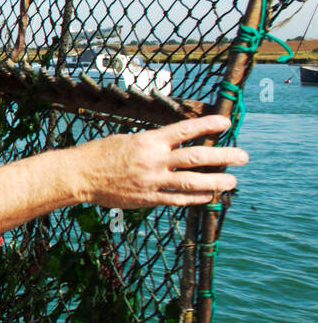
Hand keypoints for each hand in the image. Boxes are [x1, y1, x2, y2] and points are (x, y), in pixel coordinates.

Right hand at [81, 115, 247, 208]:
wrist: (80, 176)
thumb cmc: (100, 154)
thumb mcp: (127, 139)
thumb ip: (151, 142)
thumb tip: (173, 144)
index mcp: (148, 141)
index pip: (185, 131)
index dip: (208, 125)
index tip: (226, 123)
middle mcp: (154, 161)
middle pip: (197, 157)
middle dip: (224, 156)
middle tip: (243, 156)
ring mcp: (152, 181)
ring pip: (193, 182)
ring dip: (216, 181)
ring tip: (232, 181)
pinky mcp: (148, 198)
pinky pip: (178, 199)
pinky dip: (196, 198)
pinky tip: (208, 196)